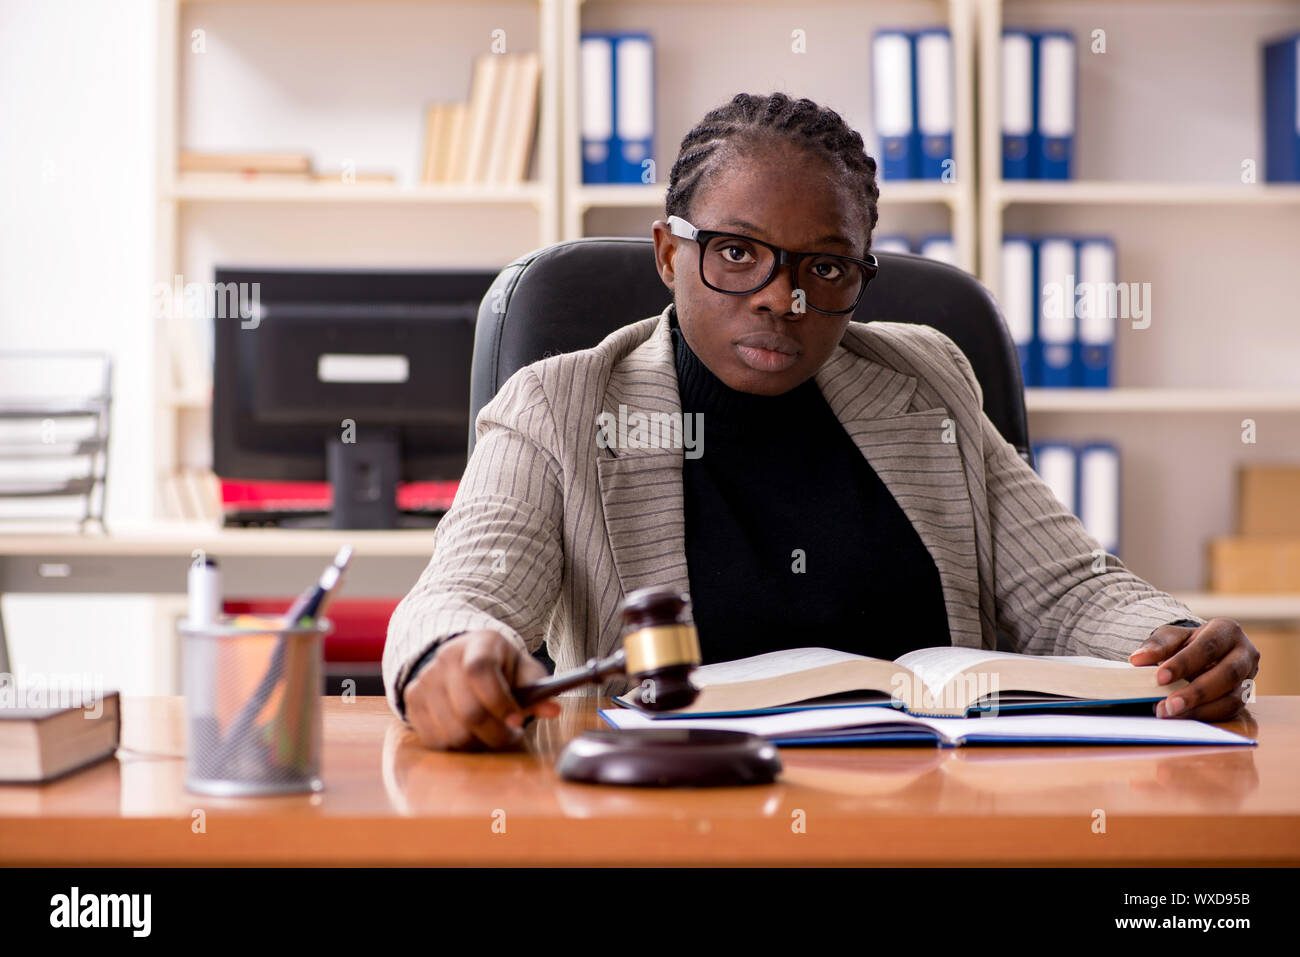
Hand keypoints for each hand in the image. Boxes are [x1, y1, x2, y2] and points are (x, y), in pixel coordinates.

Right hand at [403, 630, 561, 750]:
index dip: (499, 702)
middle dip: (496, 734)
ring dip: (478, 744)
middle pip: (467, 710)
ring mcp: (425, 680)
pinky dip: (458, 746)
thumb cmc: (500, 668)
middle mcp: (445, 658)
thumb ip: (538, 690)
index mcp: (477, 644)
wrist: (461, 659)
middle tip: (511, 736)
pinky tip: (471, 735)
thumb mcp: (523, 671)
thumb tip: (552, 710)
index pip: (480, 672)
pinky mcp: (412, 701)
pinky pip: (435, 739)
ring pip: (452, 732)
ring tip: (492, 735)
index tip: (518, 721)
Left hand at [1128, 618, 1259, 720]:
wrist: (1203, 652)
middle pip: (1226, 674)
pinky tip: (1183, 717)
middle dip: (1196, 692)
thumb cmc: (1187, 643)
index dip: (1184, 663)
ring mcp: (1249, 677)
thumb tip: (1137, 659)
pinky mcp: (1245, 697)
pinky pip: (1231, 711)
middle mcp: (1245, 653)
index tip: (1159, 678)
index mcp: (1227, 630)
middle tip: (1168, 705)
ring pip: (1233, 698)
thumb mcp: (1171, 637)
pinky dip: (1206, 716)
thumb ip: (1156, 646)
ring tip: (1171, 713)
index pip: (1207, 647)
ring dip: (1201, 710)